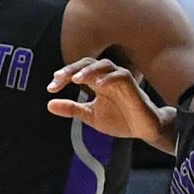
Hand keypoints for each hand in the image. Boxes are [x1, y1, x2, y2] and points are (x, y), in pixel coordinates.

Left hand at [45, 58, 166, 143]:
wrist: (145, 129)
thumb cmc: (120, 119)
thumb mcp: (90, 116)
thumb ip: (72, 109)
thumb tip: (49, 104)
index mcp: (96, 82)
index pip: (77, 71)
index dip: (63, 76)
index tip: (51, 88)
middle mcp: (107, 78)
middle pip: (88, 63)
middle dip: (72, 68)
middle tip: (58, 78)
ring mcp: (120, 80)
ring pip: (104, 65)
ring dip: (89, 70)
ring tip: (76, 78)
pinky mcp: (133, 87)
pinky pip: (122, 76)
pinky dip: (109, 78)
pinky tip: (98, 85)